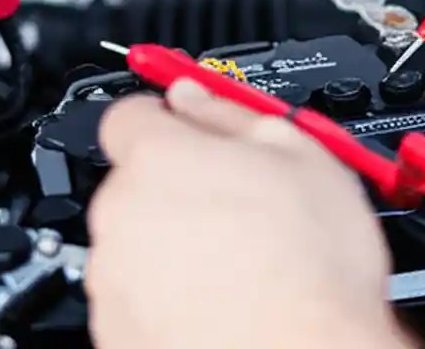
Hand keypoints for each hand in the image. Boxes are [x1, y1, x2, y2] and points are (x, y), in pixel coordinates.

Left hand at [86, 81, 412, 348]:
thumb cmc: (311, 271)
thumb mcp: (301, 156)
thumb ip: (235, 115)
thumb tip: (203, 99)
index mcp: (158, 159)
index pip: (131, 113)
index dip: (168, 120)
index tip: (188, 130)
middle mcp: (121, 215)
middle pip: (137, 183)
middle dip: (179, 188)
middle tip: (237, 207)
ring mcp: (114, 280)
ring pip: (139, 243)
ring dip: (175, 244)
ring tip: (241, 263)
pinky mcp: (117, 330)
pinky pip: (139, 297)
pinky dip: (170, 297)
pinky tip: (223, 300)